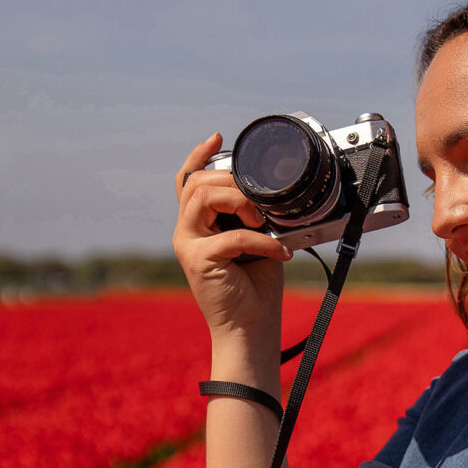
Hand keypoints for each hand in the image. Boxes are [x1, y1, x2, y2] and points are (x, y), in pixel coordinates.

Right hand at [172, 133, 293, 343]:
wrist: (251, 329)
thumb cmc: (256, 290)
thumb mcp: (258, 243)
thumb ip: (252, 217)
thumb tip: (268, 194)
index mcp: (198, 226)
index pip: (188, 181)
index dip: (199, 156)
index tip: (218, 138)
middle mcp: (186, 232)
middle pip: (197, 183)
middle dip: (232, 183)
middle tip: (259, 205)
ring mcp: (188, 245)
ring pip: (203, 197)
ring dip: (239, 201)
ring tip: (262, 222)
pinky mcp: (198, 260)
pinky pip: (232, 235)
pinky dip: (262, 241)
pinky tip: (281, 251)